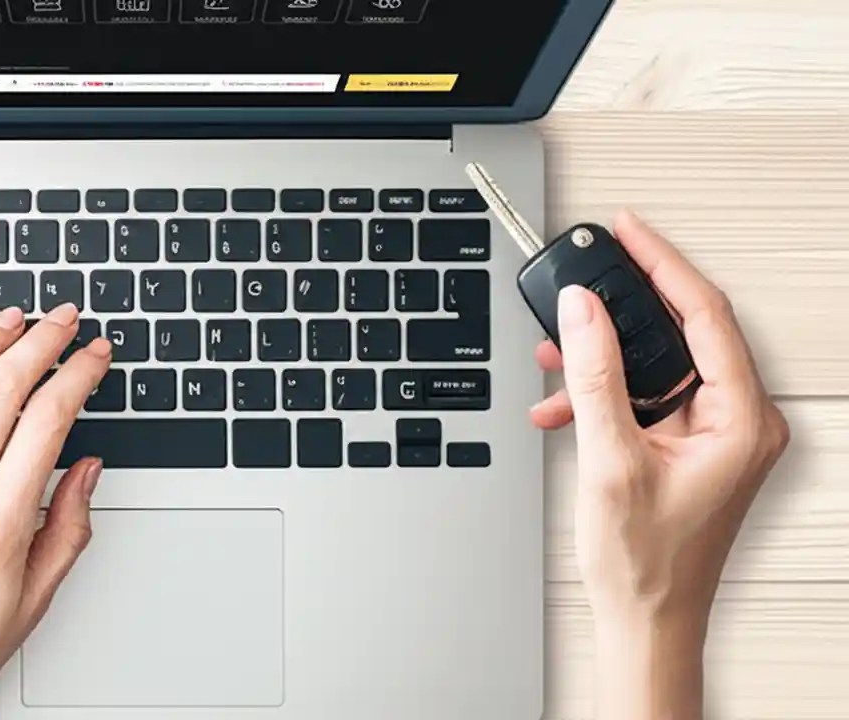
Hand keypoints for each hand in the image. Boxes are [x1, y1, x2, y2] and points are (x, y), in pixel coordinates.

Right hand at [529, 210, 788, 719]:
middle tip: (583, 278)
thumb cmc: (646, 565)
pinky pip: (644, 396)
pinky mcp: (686, 445)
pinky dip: (601, 395)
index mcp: (742, 419)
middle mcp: (737, 420)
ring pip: (655, 363)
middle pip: (680, 331)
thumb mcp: (610, 459)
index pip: (704, 314)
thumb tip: (584, 309)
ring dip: (601, 357)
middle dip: (620, 311)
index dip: (661, 264)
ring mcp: (713, 433)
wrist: (645, 623)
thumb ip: (595, 375)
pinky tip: (563, 406)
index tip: (626, 231)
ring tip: (556, 356)